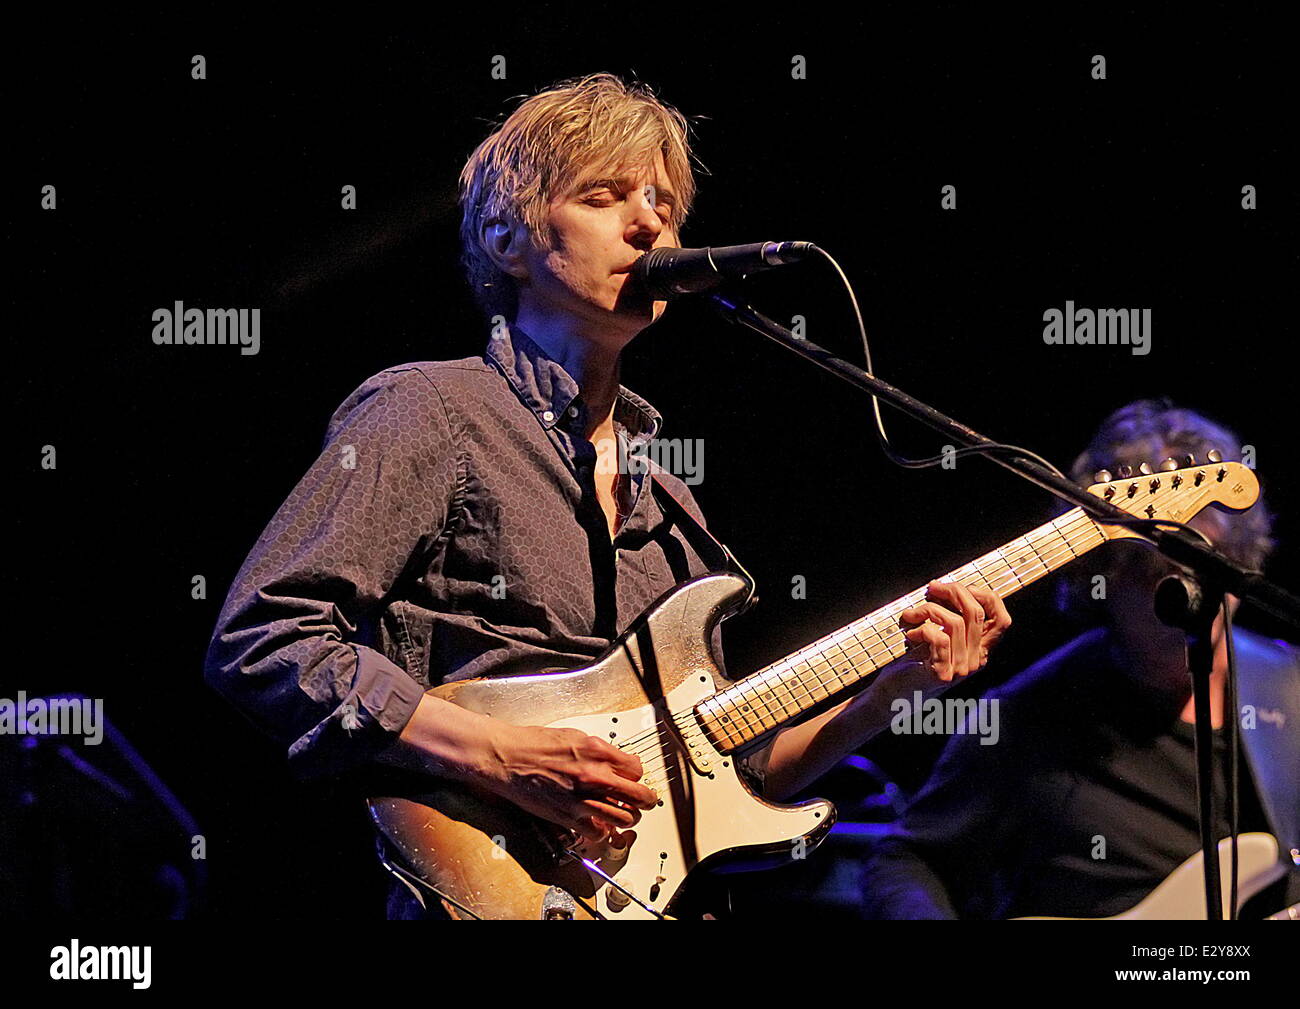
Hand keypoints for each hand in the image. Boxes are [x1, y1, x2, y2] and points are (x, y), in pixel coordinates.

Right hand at [483, 723, 659, 842]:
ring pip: (624, 817)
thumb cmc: (533, 744)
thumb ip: (599, 751)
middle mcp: (594, 775)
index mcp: (597, 751)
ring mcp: (582, 799)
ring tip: (625, 814)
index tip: (633, 777)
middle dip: (646, 799)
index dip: (636, 774)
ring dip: (628, 816)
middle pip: (639, 795)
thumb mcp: (575, 736)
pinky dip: (602, 830)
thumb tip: (616, 760)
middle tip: (646, 800)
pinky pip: (598, 832)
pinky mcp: (568, 817)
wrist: (507, 758)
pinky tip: (599, 823)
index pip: (636, 768)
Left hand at [896, 580, 1011, 680]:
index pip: (1003, 621)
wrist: (896, 693)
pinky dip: (921, 628)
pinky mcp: (942, 673)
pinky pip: (939, 638)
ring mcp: (961, 669)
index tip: (965, 587)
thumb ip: (952, 619)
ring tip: (912, 614)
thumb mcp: (941, 637)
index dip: (988, 598)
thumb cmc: (916, 661)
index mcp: (981, 651)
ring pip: (955, 622)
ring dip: (929, 610)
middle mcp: (976, 661)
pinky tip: (911, 633)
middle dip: (953, 592)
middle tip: (932, 588)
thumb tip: (948, 588)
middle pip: (976, 614)